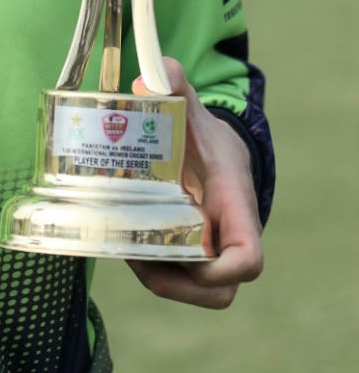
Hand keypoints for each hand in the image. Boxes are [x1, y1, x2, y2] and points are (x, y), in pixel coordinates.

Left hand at [127, 57, 263, 309]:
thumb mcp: (192, 109)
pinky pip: (177, 280)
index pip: (248, 258)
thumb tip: (146, 79)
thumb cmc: (207, 138)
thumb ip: (173, 86)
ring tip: (125, 249)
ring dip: (159, 279)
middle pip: (219, 290)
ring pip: (196, 292)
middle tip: (138, 254)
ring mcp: (210, 252)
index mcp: (235, 206)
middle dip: (178, 283)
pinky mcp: (189, 256)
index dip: (226, 269)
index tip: (192, 251)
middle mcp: (228, 237)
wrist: (216, 155)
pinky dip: (151, 270)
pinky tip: (124, 245)